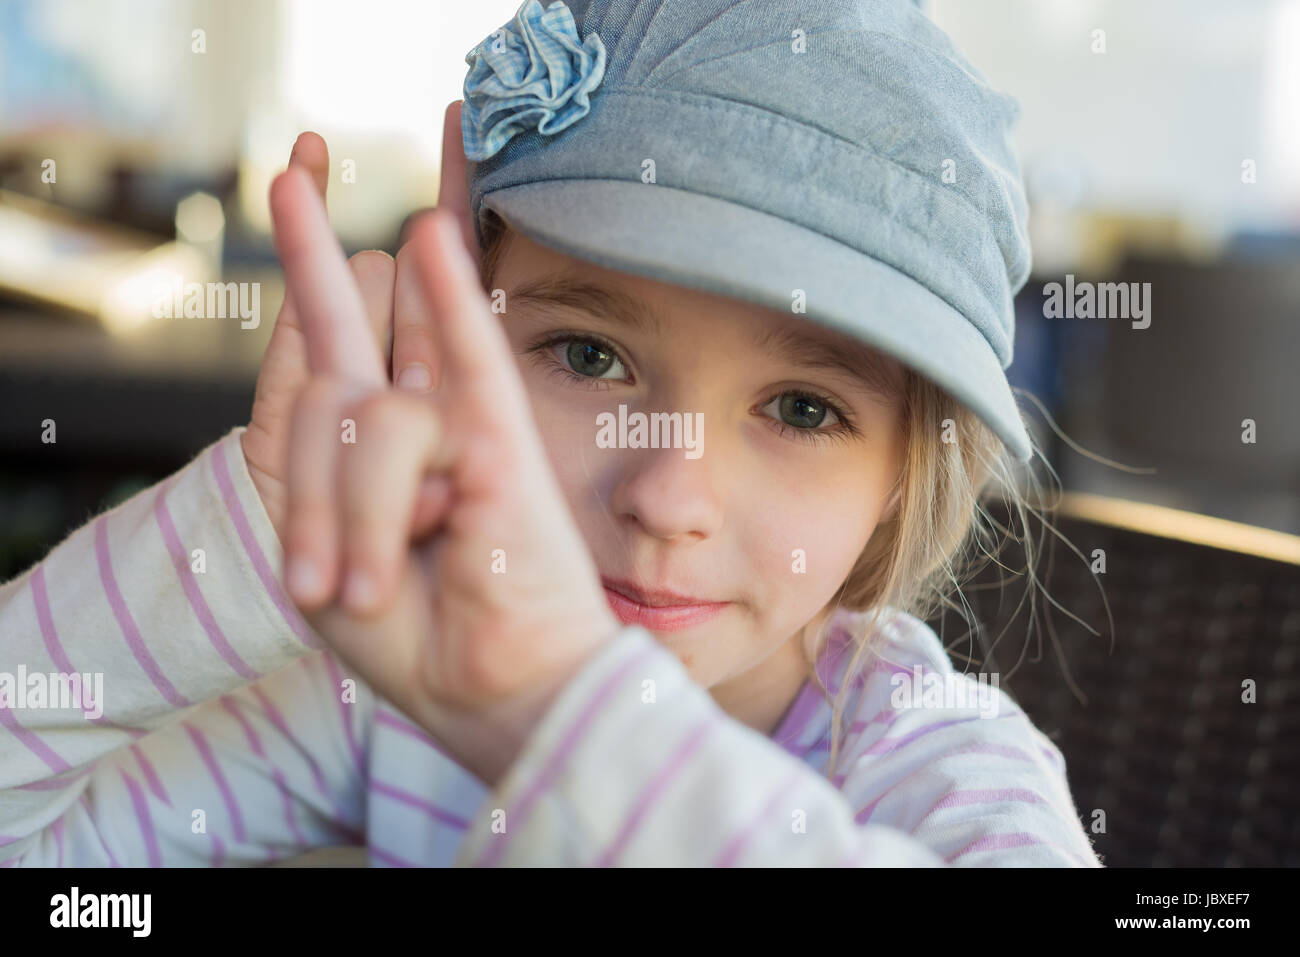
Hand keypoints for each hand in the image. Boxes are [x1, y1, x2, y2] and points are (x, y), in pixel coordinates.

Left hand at [268, 114, 623, 786]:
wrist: (489, 694)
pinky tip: (430, 228)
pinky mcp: (499, 439)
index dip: (302, 260)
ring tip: (374, 585)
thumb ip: (305, 445)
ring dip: (350, 520)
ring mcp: (456, 420)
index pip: (325, 336)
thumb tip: (316, 336)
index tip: (292, 180)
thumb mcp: (310, 546)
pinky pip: (465, 354)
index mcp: (360, 447)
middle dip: (309, 289)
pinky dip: (446, 294)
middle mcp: (407, 417)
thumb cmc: (413, 636)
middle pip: (339, 335)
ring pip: (358, 412)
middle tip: (301, 214)